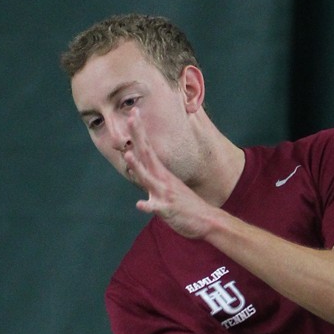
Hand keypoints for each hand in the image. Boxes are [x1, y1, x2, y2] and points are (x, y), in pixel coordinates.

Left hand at [124, 116, 215, 239]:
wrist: (205, 220)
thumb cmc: (185, 204)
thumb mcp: (167, 186)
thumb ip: (152, 176)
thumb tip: (136, 166)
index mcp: (161, 173)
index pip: (147, 148)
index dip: (139, 131)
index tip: (133, 113)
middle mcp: (162, 179)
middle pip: (147, 155)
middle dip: (138, 136)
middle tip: (132, 117)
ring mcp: (164, 193)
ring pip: (149, 179)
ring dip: (138, 167)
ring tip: (128, 155)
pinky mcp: (167, 209)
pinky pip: (156, 208)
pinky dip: (148, 206)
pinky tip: (140, 204)